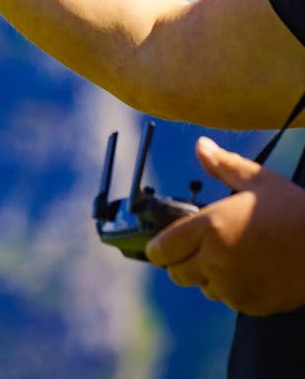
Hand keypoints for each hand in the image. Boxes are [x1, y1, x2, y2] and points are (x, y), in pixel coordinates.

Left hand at [146, 136, 304, 315]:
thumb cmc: (293, 209)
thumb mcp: (258, 180)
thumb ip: (223, 165)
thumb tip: (201, 145)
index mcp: (211, 227)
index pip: (162, 250)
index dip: (159, 247)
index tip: (164, 244)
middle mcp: (216, 260)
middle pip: (176, 273)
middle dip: (183, 261)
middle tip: (202, 246)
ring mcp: (233, 287)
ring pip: (204, 287)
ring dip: (210, 275)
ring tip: (234, 254)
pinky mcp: (250, 305)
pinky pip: (229, 300)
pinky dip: (234, 289)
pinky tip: (252, 269)